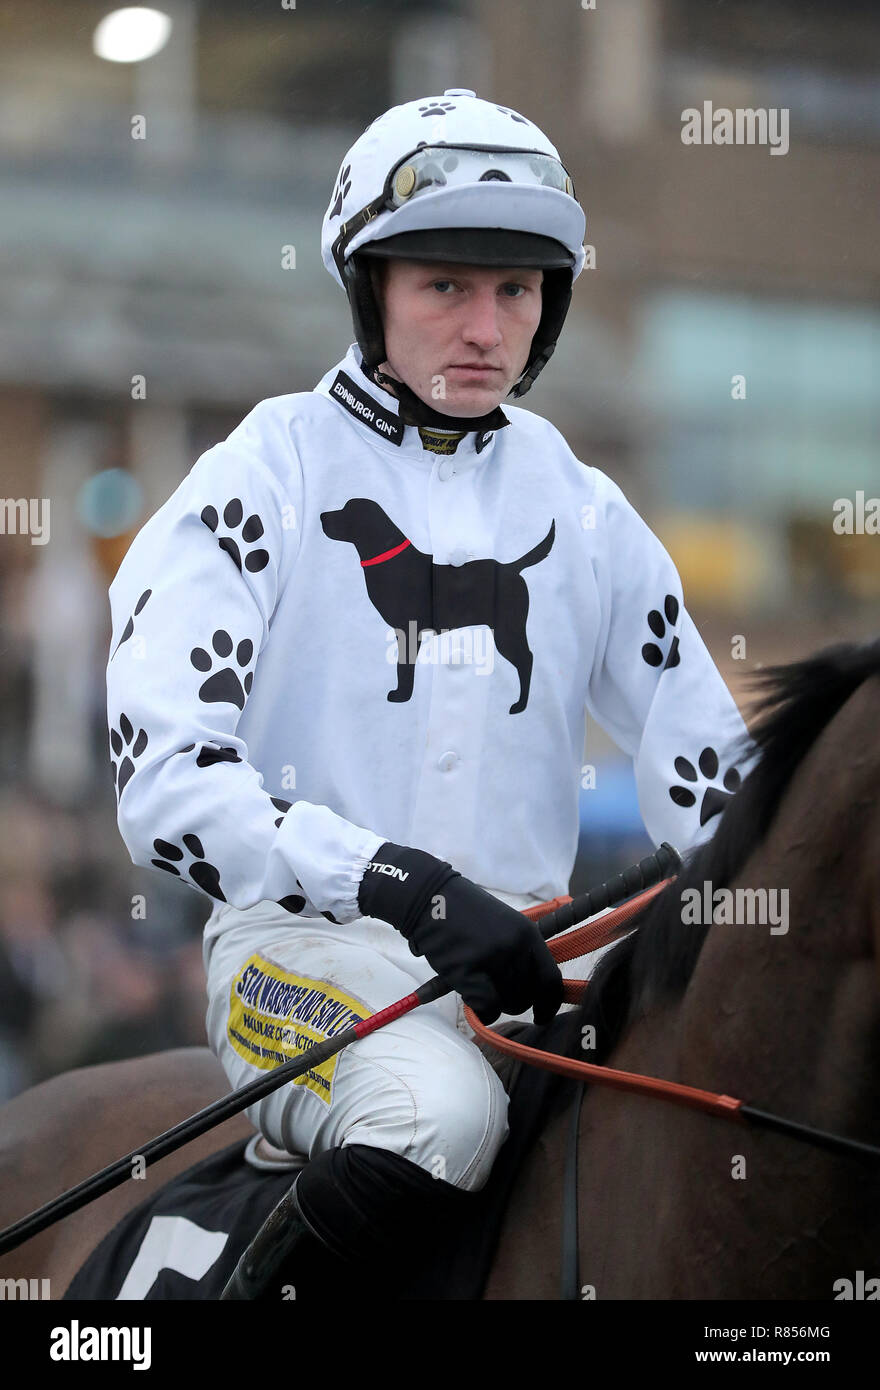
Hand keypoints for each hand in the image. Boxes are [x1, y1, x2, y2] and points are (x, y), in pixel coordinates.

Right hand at [357, 842, 562, 1024]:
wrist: (430, 897)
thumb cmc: (466, 913)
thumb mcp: (505, 923)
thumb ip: (522, 952)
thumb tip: (537, 990)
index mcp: (527, 933)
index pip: (551, 980)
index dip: (549, 1004)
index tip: (542, 1016)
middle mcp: (513, 946)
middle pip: (527, 995)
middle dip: (515, 1003)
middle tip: (499, 996)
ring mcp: (489, 958)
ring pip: (507, 1003)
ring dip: (496, 1005)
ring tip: (482, 990)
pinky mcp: (465, 970)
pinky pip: (485, 1006)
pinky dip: (483, 1012)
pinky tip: (475, 1003)